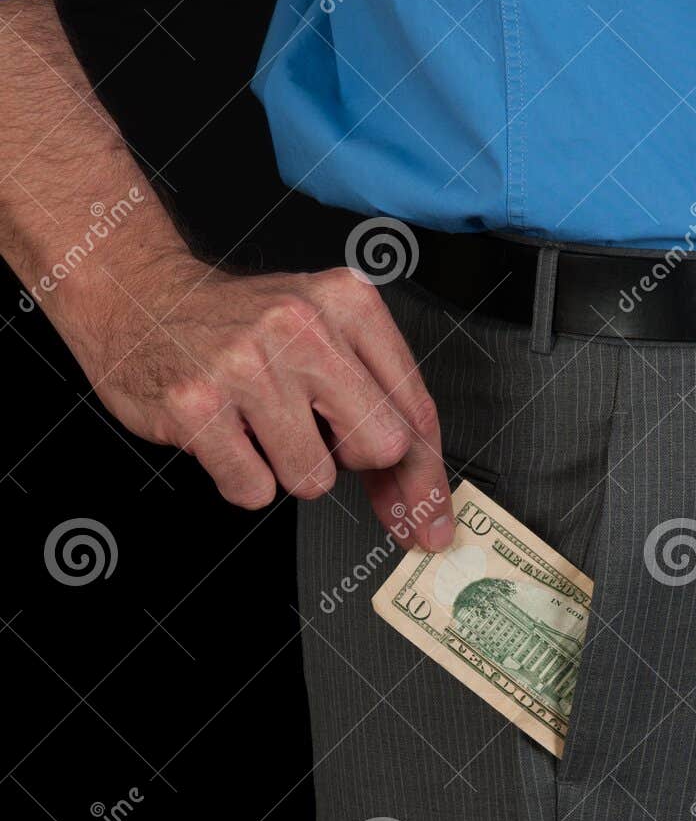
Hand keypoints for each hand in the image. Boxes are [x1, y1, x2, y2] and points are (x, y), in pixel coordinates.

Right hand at [60, 253, 452, 547]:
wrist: (138, 296)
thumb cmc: (239, 325)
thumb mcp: (322, 335)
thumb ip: (377, 406)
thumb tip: (420, 505)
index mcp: (347, 302)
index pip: (413, 410)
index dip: (427, 479)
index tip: (432, 524)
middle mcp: (302, 325)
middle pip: (379, 447)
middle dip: (351, 460)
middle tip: (314, 433)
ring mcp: (247, 365)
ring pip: (313, 479)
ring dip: (287, 466)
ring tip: (257, 421)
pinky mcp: (197, 405)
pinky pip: (253, 491)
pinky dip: (241, 477)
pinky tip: (226, 433)